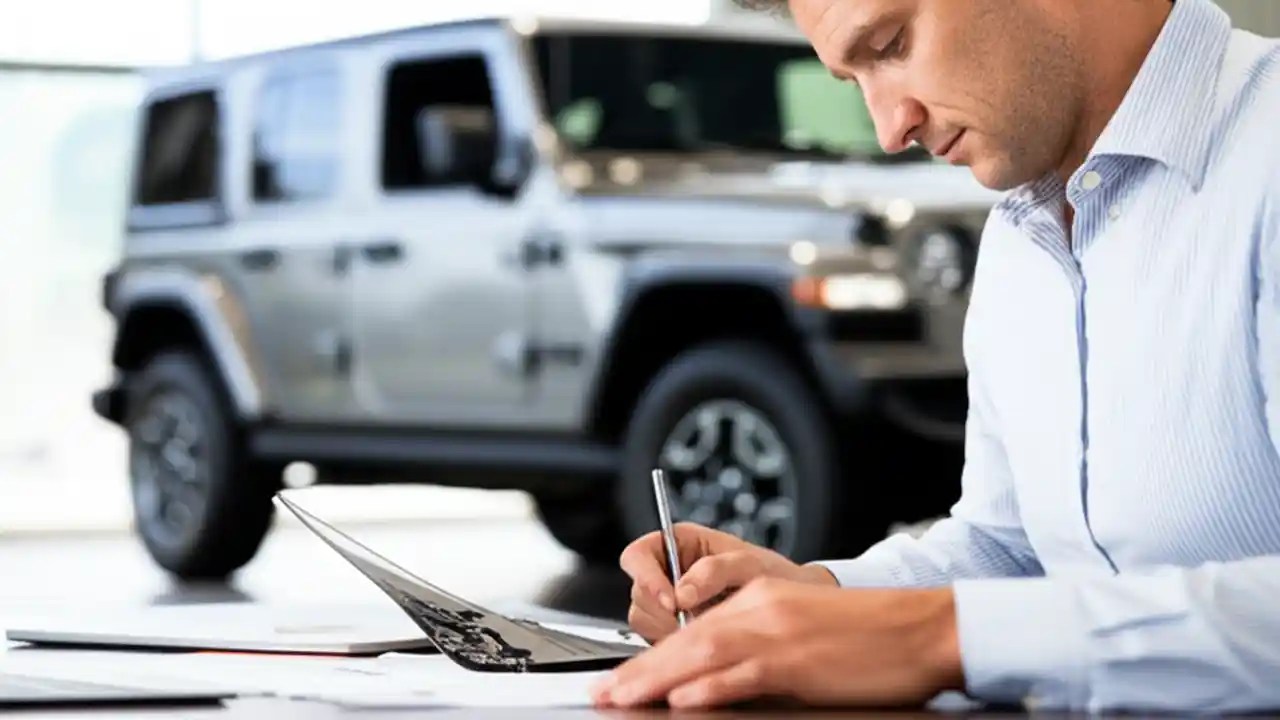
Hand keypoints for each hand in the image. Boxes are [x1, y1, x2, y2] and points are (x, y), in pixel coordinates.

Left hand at [592, 578, 963, 709]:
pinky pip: (744, 672)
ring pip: (702, 653)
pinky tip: (684, 699)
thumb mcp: (803, 633)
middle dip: (640, 670)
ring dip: (657, 678)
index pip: (693, 629)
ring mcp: (778, 634)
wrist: (921, 628)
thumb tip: (717, 686)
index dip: (654, 657)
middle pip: (686, 639)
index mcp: (760, 601)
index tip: (624, 681)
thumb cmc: (870, 638)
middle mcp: (761, 610)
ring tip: (623, 698)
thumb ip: (760, 652)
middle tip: (604, 693)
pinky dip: (710, 686)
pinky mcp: (799, 660)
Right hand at [620, 523, 836, 642]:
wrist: (794, 609)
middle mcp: (667, 572)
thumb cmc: (775, 577)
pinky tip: (706, 641)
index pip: (637, 556)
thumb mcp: (750, 565)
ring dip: (672, 631)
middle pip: (638, 594)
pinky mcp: (674, 631)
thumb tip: (682, 592)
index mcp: (677, 543)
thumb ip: (715, 571)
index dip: (647, 578)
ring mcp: (668, 604)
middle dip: (665, 612)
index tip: (672, 600)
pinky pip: (659, 642)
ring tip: (709, 627)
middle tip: (698, 621)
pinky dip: (679, 646)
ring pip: (644, 621)